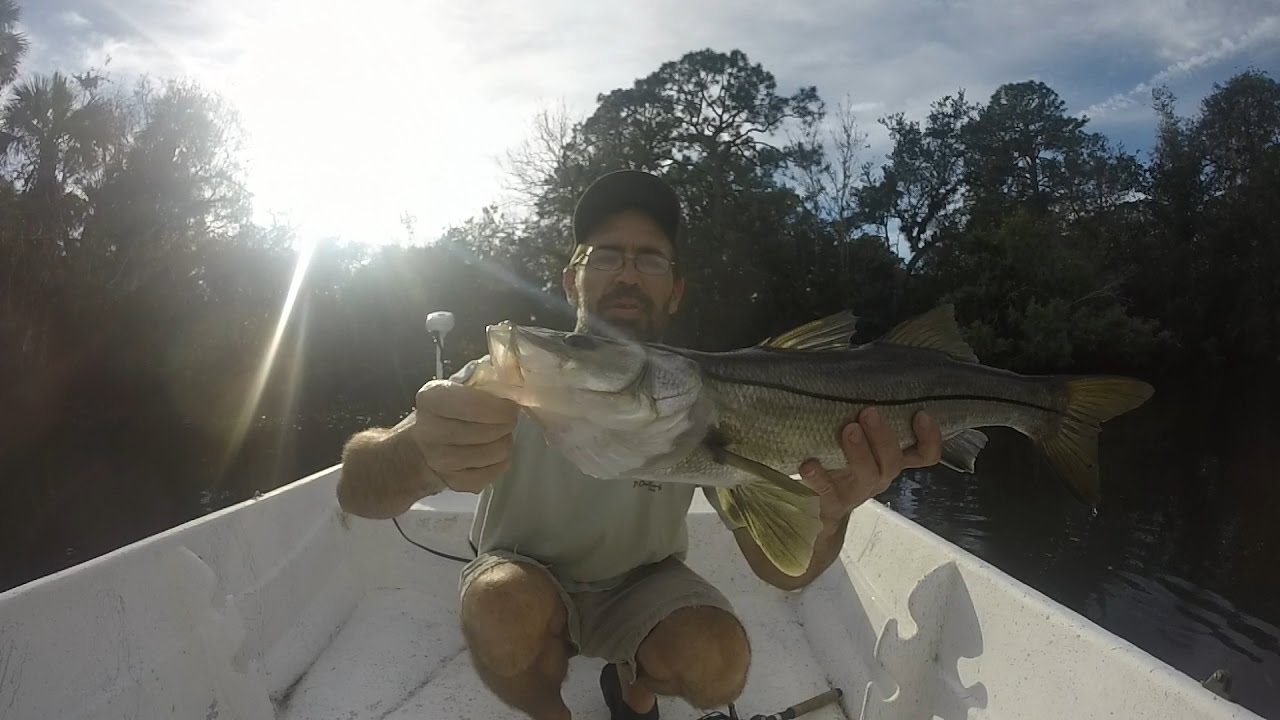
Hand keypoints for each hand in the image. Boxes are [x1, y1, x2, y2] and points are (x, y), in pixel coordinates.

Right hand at [412, 379, 519, 493]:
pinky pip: (494, 472)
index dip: (500, 405)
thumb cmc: (448, 412)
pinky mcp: (454, 482)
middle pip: (491, 430)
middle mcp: (431, 431)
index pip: (475, 404)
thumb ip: (487, 377)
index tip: (510, 404)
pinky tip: (491, 452)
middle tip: (506, 418)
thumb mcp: (459, 385)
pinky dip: (500, 462)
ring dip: (505, 441)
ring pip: (497, 452)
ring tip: (497, 434)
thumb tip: (518, 370)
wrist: (420, 448)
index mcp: (431, 400)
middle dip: (506, 422)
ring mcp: (441, 460)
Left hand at [799, 408, 941, 536]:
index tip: (921, 414)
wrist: (818, 511)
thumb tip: (857, 377)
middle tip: (869, 412)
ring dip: (860, 451)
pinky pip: (826, 491)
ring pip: (867, 475)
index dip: (929, 438)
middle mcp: (878, 476)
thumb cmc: (840, 464)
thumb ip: (863, 421)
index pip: (923, 455)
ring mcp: (855, 491)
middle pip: (893, 462)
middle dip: (884, 436)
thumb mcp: (858, 443)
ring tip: (849, 429)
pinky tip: (809, 464)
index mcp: (889, 461)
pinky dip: (818, 477)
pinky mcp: (830, 503)